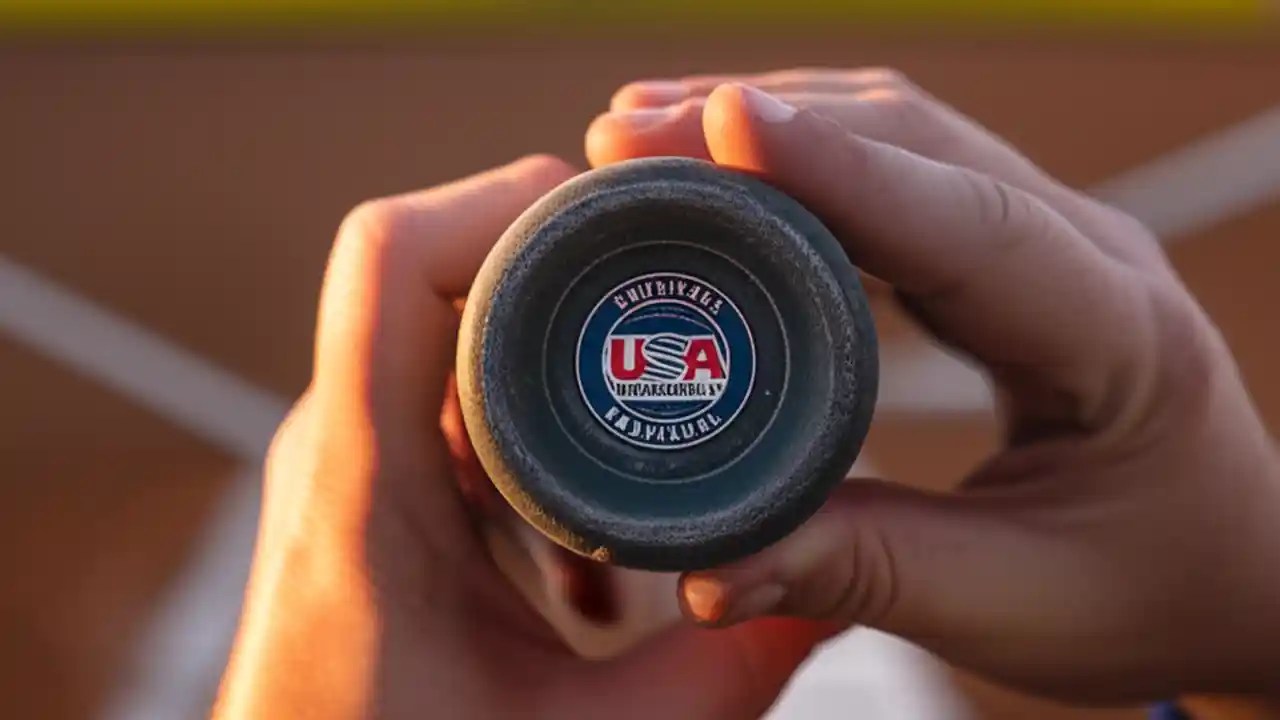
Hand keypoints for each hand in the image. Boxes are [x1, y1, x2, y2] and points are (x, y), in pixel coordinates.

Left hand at [213, 156, 824, 718]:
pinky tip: (590, 549)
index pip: (397, 254)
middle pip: (443, 268)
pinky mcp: (369, 494)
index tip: (629, 222)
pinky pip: (449, 408)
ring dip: (554, 362)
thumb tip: (829, 596)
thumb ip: (718, 678)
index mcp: (366, 482)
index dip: (513, 200)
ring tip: (649, 434)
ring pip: (454, 337)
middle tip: (680, 303)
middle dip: (572, 271)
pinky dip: (531, 433)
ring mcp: (350, 464)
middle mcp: (342, 444)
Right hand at [587, 70, 1279, 703]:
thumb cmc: (1148, 593)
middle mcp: (1086, 254)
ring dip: (773, 123)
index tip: (716, 122)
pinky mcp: (1003, 251)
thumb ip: (858, 576)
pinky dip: (800, 159)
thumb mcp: (1010, 603)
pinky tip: (721, 166)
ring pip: (900, 135)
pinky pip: (896, 171)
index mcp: (1115, 337)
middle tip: (619, 138)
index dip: (839, 168)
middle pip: (917, 142)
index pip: (970, 226)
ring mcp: (1047, 238)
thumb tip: (706, 574)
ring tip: (639, 136)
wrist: (1235, 571)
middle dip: (765, 125)